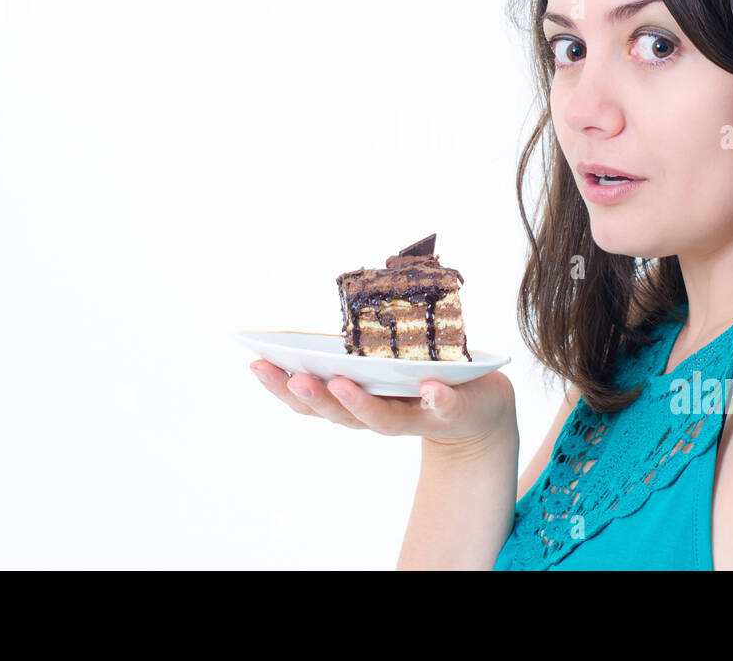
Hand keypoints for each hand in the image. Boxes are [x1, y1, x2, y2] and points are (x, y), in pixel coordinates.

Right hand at [249, 359, 515, 446]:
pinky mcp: (450, 410)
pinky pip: (443, 408)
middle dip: (312, 395)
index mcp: (353, 400)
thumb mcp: (379, 362)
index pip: (308, 398)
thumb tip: (315, 315)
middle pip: (336, 412)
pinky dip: (436, 401)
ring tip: (341, 383)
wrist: (477, 409)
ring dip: (359, 403)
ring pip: (381, 418)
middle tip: (293, 376)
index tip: (255, 362)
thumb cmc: (418, 377)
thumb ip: (351, 348)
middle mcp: (376, 414)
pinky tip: (429, 389)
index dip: (279, 384)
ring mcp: (412, 415)